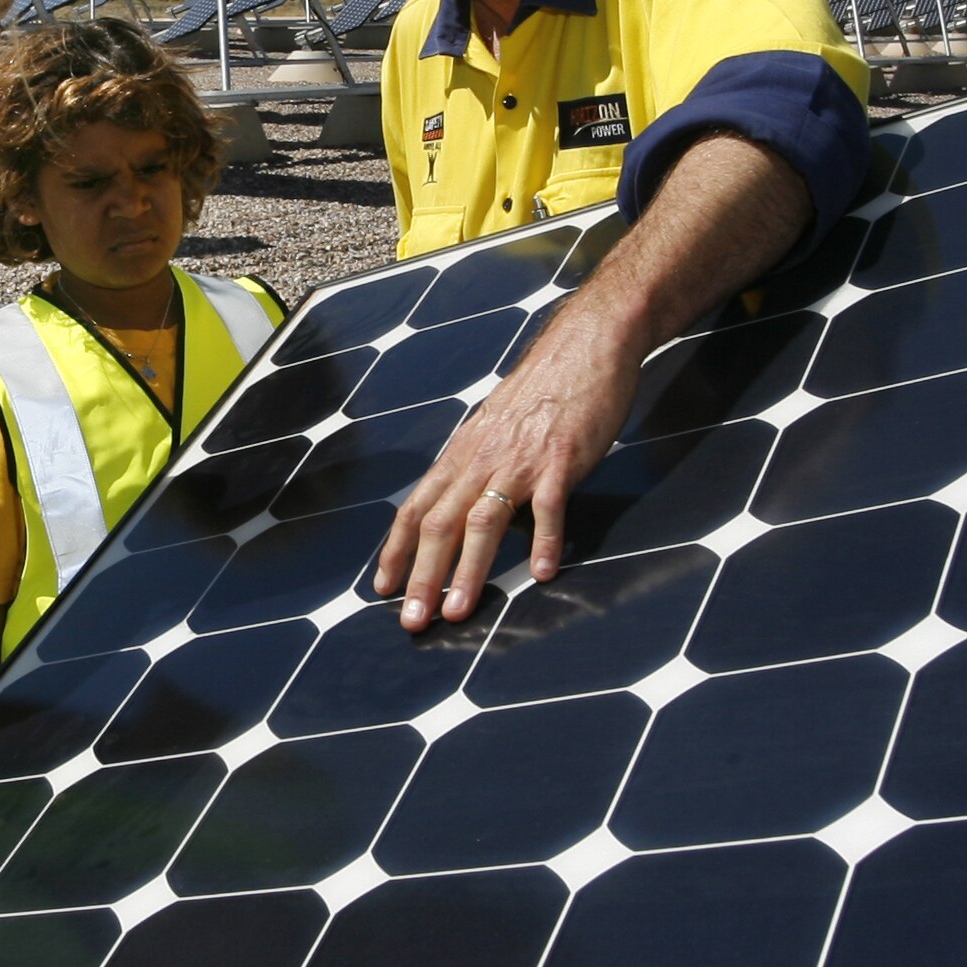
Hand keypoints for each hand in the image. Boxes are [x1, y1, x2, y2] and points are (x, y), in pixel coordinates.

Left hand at [374, 309, 638, 628]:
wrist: (584, 345)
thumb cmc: (540, 391)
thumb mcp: (493, 428)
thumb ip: (475, 468)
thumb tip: (458, 507)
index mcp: (462, 454)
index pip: (417, 508)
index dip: (397, 551)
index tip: (382, 589)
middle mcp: (482, 458)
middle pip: (441, 523)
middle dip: (423, 576)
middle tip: (413, 621)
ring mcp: (521, 459)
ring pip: (483, 520)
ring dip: (469, 570)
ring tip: (459, 611)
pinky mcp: (561, 458)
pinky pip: (549, 505)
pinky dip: (544, 540)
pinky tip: (542, 572)